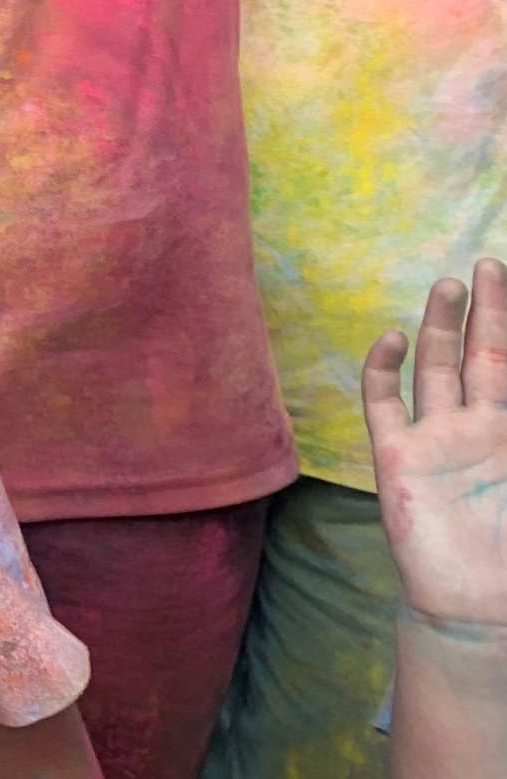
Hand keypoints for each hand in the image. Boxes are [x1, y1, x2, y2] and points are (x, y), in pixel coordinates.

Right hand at [364, 255, 506, 635]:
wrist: (479, 609)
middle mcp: (474, 429)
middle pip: (478, 356)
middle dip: (485, 311)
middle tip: (489, 264)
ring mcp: (434, 440)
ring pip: (435, 369)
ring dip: (441, 327)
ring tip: (451, 285)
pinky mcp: (398, 458)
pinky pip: (384, 404)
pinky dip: (384, 369)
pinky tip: (394, 339)